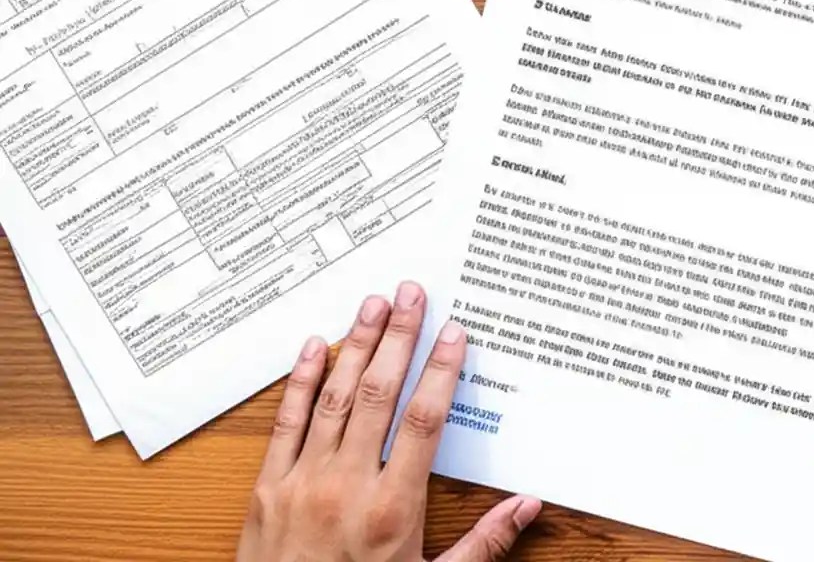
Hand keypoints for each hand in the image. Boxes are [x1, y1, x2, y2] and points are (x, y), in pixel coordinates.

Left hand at [237, 282, 541, 561]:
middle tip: (411, 294)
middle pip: (379, 394)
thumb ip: (483, 544)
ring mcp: (303, 483)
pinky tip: (312, 348)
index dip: (440, 371)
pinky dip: (301, 383)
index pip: (423, 421)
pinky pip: (286, 424)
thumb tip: (527, 506)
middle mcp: (346, 486)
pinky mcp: (268, 489)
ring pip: (335, 399)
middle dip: (399, 338)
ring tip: (372, 305)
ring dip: (355, 346)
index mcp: (392, 508)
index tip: (453, 334)